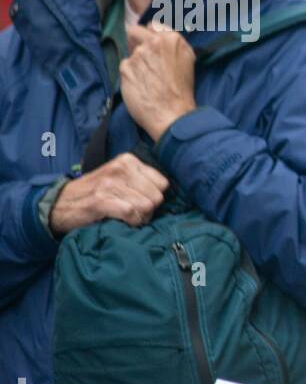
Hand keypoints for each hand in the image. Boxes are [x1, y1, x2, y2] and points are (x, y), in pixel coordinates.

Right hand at [49, 152, 168, 234]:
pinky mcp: (102, 200)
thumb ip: (141, 180)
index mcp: (128, 161)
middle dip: (148, 210)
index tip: (140, 202)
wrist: (59, 204)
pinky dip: (130, 222)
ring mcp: (110, 184)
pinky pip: (132, 214)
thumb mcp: (118, 178)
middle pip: (157, 197)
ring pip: (147, 206)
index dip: (154, 197)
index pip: (163, 183)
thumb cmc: (94, 193)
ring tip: (125, 217)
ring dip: (139, 218)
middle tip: (133, 213)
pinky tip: (121, 221)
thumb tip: (166, 194)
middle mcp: (120, 169)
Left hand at [121, 22, 196, 140]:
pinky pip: (124, 66)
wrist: (172, 114)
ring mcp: (138, 54)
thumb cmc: (182, 91)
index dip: (151, 36)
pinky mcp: (125, 67)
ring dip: (135, 61)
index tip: (152, 46)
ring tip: (146, 78)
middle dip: (136, 41)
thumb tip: (160, 35)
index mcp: (173, 39)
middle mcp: (154, 42)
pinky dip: (130, 75)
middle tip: (143, 57)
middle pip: (134, 31)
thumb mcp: (187, 61)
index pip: (153, 25)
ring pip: (130, 51)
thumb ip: (173, 45)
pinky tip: (139, 85)